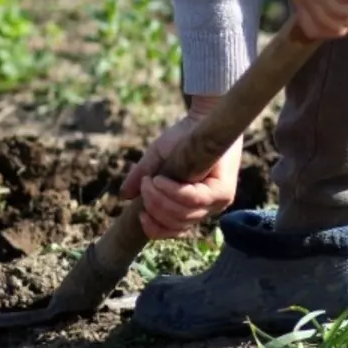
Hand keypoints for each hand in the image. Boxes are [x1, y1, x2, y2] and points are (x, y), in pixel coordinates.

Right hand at [120, 97, 242, 239]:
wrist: (202, 117)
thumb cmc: (181, 138)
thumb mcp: (156, 160)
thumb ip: (142, 178)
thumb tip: (124, 196)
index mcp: (193, 207)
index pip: (174, 231)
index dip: (155, 229)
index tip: (140, 214)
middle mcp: (208, 209)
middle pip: (176, 224)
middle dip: (153, 207)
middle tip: (144, 185)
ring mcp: (218, 202)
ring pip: (183, 215)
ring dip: (159, 199)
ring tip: (150, 180)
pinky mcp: (223, 192)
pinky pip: (193, 200)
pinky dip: (172, 192)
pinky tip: (160, 180)